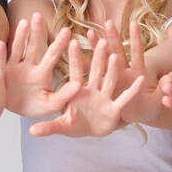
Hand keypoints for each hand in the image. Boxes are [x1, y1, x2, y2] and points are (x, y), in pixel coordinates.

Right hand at [4, 12, 81, 115]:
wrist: (13, 113)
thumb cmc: (34, 107)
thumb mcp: (50, 104)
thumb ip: (64, 96)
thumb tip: (79, 85)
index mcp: (41, 73)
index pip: (51, 55)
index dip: (59, 43)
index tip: (68, 30)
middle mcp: (27, 66)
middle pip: (33, 45)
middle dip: (36, 31)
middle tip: (39, 14)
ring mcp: (12, 67)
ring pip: (17, 47)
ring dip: (20, 35)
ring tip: (24, 22)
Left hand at [28, 37, 143, 137]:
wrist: (94, 132)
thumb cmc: (77, 124)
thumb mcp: (62, 126)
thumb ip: (48, 127)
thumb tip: (30, 132)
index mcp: (77, 91)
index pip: (75, 72)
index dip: (73, 58)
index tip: (71, 41)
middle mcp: (93, 91)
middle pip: (95, 71)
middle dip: (97, 57)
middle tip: (99, 39)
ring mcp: (105, 98)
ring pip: (109, 81)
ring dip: (112, 70)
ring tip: (115, 56)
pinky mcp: (115, 109)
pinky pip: (125, 99)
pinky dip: (132, 91)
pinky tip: (141, 80)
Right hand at [92, 19, 161, 124]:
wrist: (134, 118)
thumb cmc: (147, 109)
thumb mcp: (156, 101)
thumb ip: (163, 89)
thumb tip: (170, 77)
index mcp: (137, 74)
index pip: (136, 53)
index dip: (135, 39)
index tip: (133, 22)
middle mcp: (123, 73)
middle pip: (117, 52)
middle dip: (113, 38)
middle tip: (108, 22)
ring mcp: (111, 79)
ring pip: (102, 61)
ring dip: (96, 48)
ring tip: (90, 33)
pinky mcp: (100, 88)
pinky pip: (91, 76)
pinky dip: (83, 65)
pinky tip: (76, 55)